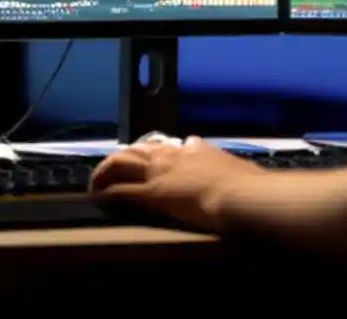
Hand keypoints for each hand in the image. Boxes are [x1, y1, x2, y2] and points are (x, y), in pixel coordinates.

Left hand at [89, 136, 266, 232]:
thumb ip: (228, 168)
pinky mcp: (151, 194)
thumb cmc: (249, 188)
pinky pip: (119, 191)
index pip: (166, 146)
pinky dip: (105, 194)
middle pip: (137, 150)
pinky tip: (97, 200)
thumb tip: (232, 168)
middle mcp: (173, 156)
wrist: (243, 196)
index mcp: (196, 151)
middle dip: (121, 159)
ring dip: (105, 173)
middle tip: (111, 170)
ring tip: (97, 184)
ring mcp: (160, 174)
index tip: (146, 159)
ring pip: (120, 164)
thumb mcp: (238, 170)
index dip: (151, 152)